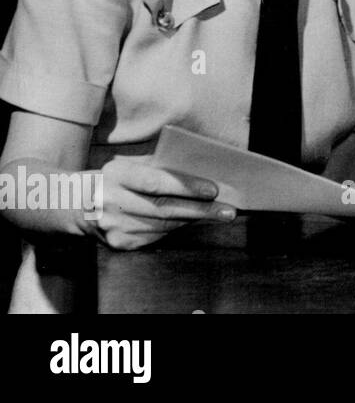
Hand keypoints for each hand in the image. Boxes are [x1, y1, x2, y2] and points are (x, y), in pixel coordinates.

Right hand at [82, 157, 234, 249]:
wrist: (72, 204)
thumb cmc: (112, 178)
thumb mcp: (128, 164)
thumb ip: (159, 165)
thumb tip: (201, 170)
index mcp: (115, 175)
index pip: (155, 183)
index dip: (186, 187)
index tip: (213, 190)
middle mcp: (111, 202)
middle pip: (163, 209)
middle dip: (201, 210)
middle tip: (228, 210)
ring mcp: (113, 227)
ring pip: (163, 226)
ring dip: (194, 220)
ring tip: (218, 215)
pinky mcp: (118, 243)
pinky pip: (156, 237)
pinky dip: (176, 228)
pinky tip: (192, 222)